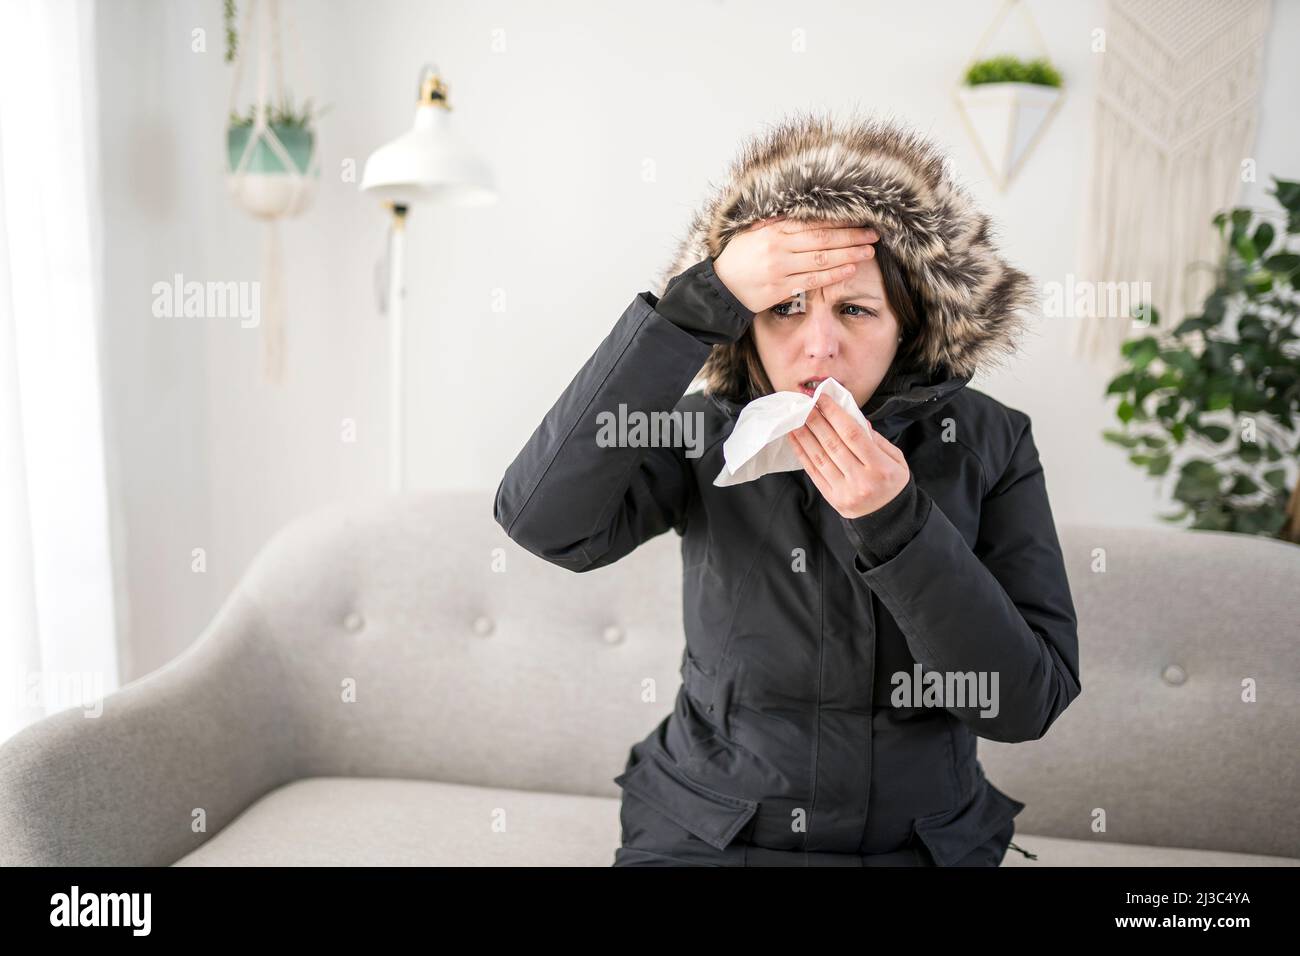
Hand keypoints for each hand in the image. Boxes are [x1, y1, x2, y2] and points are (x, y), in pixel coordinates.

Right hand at [712, 217, 878, 314]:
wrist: (720, 289)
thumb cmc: (737, 258)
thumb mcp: (752, 233)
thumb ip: (774, 221)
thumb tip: (798, 209)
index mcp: (773, 230)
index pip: (813, 222)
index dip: (838, 221)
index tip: (859, 218)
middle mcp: (778, 248)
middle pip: (822, 239)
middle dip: (851, 236)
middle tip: (873, 234)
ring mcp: (780, 269)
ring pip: (821, 259)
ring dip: (848, 255)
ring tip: (868, 252)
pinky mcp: (781, 289)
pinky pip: (812, 280)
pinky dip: (832, 274)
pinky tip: (849, 269)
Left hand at [787, 395, 909, 519]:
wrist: (889, 519)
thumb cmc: (893, 484)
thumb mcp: (896, 460)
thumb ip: (877, 440)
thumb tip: (856, 418)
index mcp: (880, 467)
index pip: (853, 435)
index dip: (835, 414)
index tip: (822, 398)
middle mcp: (861, 479)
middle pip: (833, 444)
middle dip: (816, 421)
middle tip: (805, 404)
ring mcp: (845, 490)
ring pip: (820, 457)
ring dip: (805, 436)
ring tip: (795, 419)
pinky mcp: (832, 498)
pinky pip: (814, 473)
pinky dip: (803, 454)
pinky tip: (795, 440)